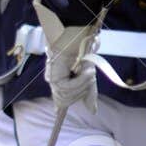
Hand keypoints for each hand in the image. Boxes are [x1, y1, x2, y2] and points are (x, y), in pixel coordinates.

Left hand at [34, 0, 98, 114]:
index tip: (57, 111)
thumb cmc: (83, 50)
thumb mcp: (88, 74)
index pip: (60, 99)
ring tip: (85, 68)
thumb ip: (89, 92)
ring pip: (68, 95)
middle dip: (81, 90)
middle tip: (88, 74)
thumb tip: (92, 111)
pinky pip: (68, 88)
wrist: (78, 35)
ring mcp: (52, 79)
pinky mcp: (53, 77)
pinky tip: (82, 70)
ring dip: (83, 83)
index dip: (60, 106)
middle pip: (66, 100)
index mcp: (61, 78)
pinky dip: (79, 80)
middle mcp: (54, 80)